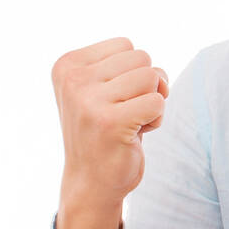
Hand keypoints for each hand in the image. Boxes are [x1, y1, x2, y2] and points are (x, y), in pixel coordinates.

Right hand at [51, 37, 168, 200]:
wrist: (91, 182)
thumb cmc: (105, 131)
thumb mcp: (104, 89)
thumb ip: (127, 68)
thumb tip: (160, 76)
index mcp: (68, 66)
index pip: (126, 45)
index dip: (133, 72)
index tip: (115, 99)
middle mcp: (73, 80)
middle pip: (142, 58)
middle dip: (146, 86)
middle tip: (126, 113)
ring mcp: (89, 101)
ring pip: (152, 77)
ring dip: (153, 102)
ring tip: (131, 122)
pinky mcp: (111, 122)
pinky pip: (157, 102)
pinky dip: (157, 118)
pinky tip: (136, 134)